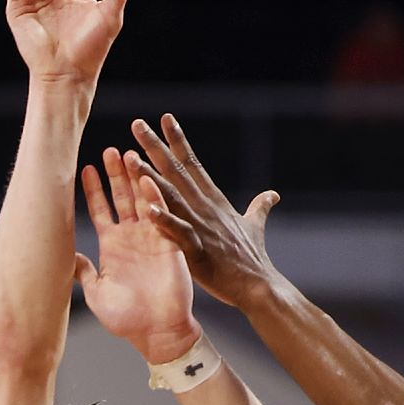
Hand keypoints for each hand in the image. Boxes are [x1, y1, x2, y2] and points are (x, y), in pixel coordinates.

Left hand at [74, 147, 201, 363]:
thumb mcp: (95, 292)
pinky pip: (163, 218)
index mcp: (112, 247)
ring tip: (129, 155)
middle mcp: (132, 238)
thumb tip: (62, 256)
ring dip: (136, 179)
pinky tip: (150, 180)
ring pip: (142, 202)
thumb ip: (82, 271)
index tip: (84, 169)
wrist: (157, 333)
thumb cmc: (126, 319)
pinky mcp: (170, 245)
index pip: (100, 210)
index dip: (92, 190)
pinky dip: (157, 200)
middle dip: (115, 174)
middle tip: (110, 150)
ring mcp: (152, 240)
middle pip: (122, 198)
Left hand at [128, 114, 281, 307]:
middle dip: (156, 146)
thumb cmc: (253, 259)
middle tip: (136, 123)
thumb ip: (260, 207)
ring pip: (171, 196)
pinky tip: (147, 208)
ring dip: (150, 177)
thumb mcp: (255, 226)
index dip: (178, 141)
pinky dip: (163, 220)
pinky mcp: (197, 250)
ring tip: (131, 157)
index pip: (192, 164)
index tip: (166, 118)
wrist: (258, 286)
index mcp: (214, 200)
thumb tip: (272, 194)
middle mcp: (205, 208)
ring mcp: (200, 227)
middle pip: (176, 171)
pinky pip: (177, 232)